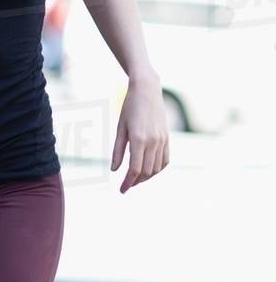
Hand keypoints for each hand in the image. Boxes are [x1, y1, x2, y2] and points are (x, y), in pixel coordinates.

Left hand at [111, 75, 169, 193]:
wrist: (147, 91)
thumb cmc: (129, 108)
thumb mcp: (120, 128)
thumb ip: (117, 150)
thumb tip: (114, 170)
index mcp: (139, 139)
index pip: (135, 169)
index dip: (128, 182)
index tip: (121, 190)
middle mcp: (153, 142)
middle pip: (146, 171)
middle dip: (136, 182)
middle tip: (125, 186)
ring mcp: (163, 141)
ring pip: (157, 168)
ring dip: (146, 177)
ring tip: (135, 179)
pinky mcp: (168, 139)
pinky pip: (165, 160)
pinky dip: (157, 169)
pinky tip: (148, 170)